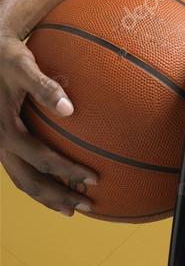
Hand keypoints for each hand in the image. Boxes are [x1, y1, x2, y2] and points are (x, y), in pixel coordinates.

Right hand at [0, 28, 98, 216]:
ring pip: (24, 180)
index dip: (67, 172)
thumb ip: (44, 87)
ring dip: (48, 196)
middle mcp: (2, 144)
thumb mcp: (24, 66)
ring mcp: (2, 146)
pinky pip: (23, 169)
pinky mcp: (7, 142)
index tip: (94, 178)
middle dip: (58, 196)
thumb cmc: (9, 58)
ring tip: (73, 207)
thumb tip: (69, 109)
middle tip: (88, 205)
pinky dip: (41, 180)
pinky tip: (60, 181)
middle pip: (30, 181)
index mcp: (8, 131)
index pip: (42, 160)